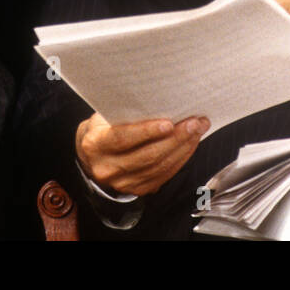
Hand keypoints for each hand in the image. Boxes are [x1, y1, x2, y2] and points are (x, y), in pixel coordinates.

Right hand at [75, 112, 209, 195]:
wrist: (92, 154)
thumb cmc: (102, 128)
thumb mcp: (104, 116)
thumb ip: (126, 112)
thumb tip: (161, 100)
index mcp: (95, 145)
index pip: (122, 138)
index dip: (146, 131)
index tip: (169, 123)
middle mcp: (107, 168)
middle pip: (147, 155)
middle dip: (175, 138)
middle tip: (194, 123)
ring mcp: (123, 183)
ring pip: (159, 167)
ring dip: (183, 148)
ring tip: (197, 130)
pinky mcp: (138, 189)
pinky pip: (164, 175)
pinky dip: (180, 158)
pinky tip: (190, 144)